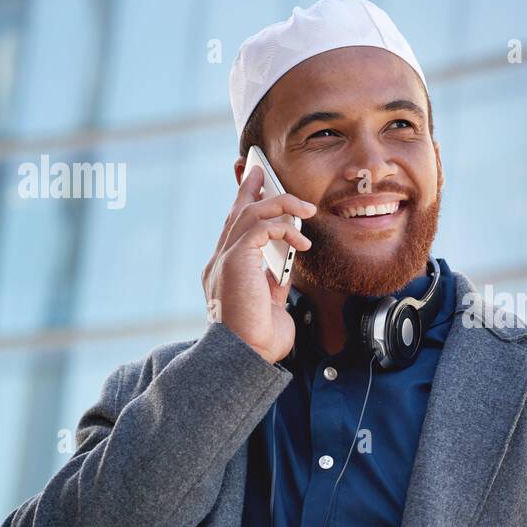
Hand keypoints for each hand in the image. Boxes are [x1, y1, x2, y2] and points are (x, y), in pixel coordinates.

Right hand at [202, 165, 316, 363]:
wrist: (246, 356)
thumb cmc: (259, 339)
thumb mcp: (270, 305)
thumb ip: (273, 283)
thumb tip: (282, 270)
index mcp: (226, 272)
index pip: (237, 233)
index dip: (248, 210)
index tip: (261, 194)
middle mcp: (220, 262)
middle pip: (235, 214)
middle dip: (250, 189)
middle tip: (261, 170)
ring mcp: (224, 259)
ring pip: (250, 213)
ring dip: (280, 205)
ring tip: (306, 209)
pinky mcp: (235, 260)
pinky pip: (259, 226)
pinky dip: (284, 227)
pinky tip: (301, 239)